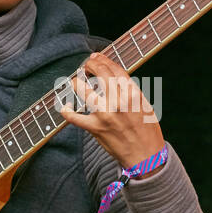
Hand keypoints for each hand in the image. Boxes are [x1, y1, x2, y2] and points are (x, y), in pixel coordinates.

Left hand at [58, 52, 164, 174]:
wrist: (145, 156)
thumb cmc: (147, 131)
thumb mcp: (144, 105)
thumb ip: (130, 91)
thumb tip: (113, 78)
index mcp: (133, 94)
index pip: (115, 69)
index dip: (103, 60)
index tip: (96, 57)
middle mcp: (118, 101)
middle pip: (100, 73)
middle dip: (90, 64)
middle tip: (86, 65)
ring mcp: (105, 114)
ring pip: (83, 90)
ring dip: (76, 82)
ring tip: (76, 82)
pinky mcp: (95, 128)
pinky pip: (74, 117)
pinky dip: (66, 111)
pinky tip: (64, 106)